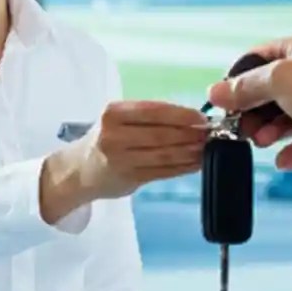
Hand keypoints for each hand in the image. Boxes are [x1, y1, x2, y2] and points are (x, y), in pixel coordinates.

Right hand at [41, 101, 208, 220]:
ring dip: (191, 152)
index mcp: (113, 114)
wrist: (80, 170)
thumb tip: (193, 117)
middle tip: (211, 133)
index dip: (182, 114)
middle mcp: (114, 136)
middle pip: (161, 134)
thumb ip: (150, 116)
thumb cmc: (107, 138)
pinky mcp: (130, 179)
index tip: (202, 116)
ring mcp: (121, 160)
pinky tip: (197, 162)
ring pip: (165, 155)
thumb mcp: (119, 118)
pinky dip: (184, 167)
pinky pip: (163, 172)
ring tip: (208, 147)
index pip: (153, 111)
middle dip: (191, 134)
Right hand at [205, 34, 291, 169]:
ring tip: (260, 142)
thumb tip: (215, 92)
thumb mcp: (279, 80)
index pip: (262, 56)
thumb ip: (245, 86)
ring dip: (270, 131)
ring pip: (287, 117)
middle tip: (239, 127)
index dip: (239, 75)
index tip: (223, 98)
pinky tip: (281, 160)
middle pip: (272, 91)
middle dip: (253, 110)